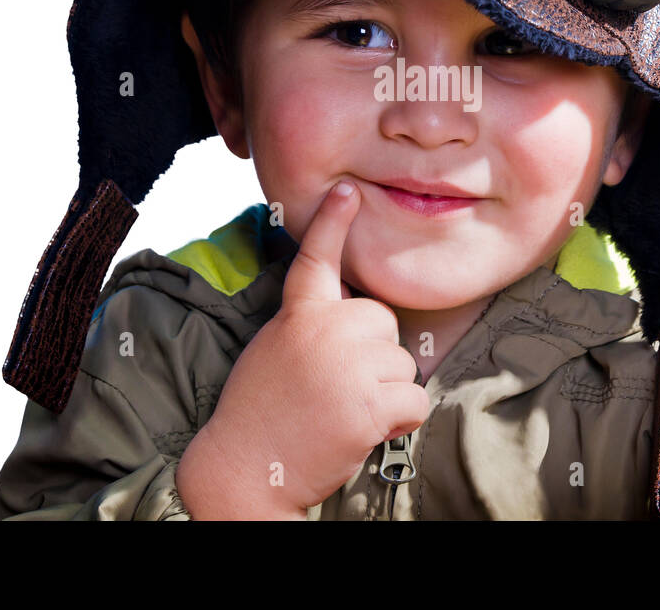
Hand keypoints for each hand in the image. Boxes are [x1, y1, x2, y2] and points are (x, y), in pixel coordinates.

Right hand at [176, 180, 428, 517]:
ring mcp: (349, 365)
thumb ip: (312, 324)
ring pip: (401, 365)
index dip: (333, 222)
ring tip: (340, 412)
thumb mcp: (277, 348)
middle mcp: (326, 330)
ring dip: (384, 393)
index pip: (318, 258)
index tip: (348, 190)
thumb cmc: (261, 412)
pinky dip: (398, 421)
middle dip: (373, 357)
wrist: (244, 469)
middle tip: (334, 388)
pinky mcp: (369, 403)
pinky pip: (415, 401)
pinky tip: (361, 430)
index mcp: (299, 314)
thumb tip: (358, 316)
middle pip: (384, 324)